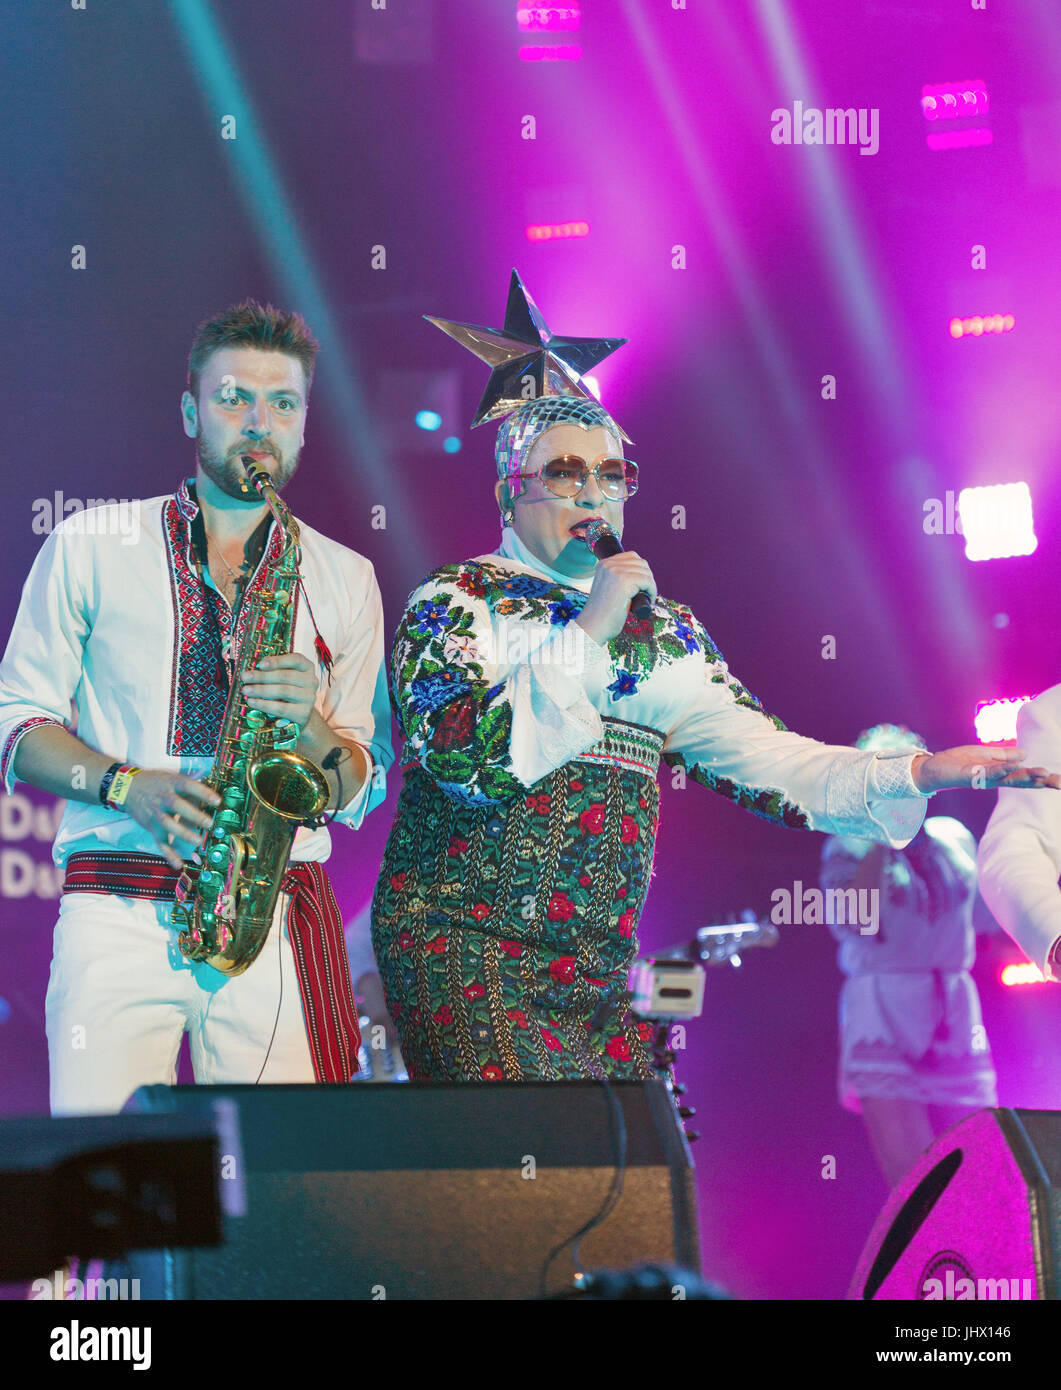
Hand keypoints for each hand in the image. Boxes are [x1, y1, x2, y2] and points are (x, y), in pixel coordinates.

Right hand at [123, 771, 221, 869]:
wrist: (128, 787)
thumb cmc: (157, 782)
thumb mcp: (172, 778)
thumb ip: (190, 786)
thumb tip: (214, 793)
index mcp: (171, 784)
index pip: (188, 786)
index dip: (202, 793)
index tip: (217, 801)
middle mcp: (163, 798)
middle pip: (177, 805)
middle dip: (193, 815)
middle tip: (209, 822)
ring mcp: (156, 813)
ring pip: (168, 824)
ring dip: (183, 833)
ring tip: (198, 841)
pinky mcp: (152, 826)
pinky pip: (160, 841)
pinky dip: (168, 854)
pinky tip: (178, 864)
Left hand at [240, 652, 317, 729]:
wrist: (299, 714)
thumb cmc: (287, 690)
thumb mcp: (284, 677)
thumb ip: (273, 670)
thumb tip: (253, 668)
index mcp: (307, 667)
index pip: (295, 659)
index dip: (277, 661)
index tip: (260, 664)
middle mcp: (311, 681)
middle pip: (286, 676)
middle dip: (262, 676)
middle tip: (245, 677)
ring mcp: (309, 698)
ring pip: (283, 691)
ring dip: (261, 690)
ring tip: (246, 690)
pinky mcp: (303, 713)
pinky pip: (281, 708)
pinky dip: (264, 704)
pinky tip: (252, 702)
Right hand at [574, 552, 657, 645]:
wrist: (593, 627)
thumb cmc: (602, 613)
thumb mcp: (608, 588)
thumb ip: (618, 578)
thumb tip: (641, 574)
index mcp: (603, 564)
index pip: (632, 557)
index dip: (641, 571)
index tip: (642, 586)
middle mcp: (609, 564)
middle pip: (641, 563)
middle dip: (647, 578)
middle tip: (645, 594)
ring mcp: (616, 572)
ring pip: (646, 572)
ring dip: (650, 586)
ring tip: (646, 599)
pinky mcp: (625, 581)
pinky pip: (648, 581)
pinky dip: (652, 591)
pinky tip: (648, 601)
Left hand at [911, 745, 1060, 793]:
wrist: (933, 768)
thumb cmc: (959, 762)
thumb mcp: (985, 755)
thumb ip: (1004, 755)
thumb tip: (1026, 754)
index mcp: (1000, 773)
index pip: (1025, 777)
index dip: (1042, 779)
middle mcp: (994, 779)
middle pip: (1022, 781)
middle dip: (1041, 782)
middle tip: (1060, 783)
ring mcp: (983, 778)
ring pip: (1008, 778)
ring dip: (1026, 775)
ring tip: (1044, 773)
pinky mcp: (970, 775)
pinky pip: (987, 772)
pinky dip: (1001, 769)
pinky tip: (1014, 765)